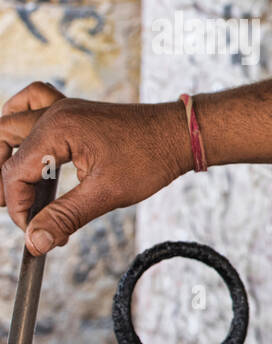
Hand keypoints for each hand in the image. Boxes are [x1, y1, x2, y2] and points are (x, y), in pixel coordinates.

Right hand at [0, 82, 192, 254]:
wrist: (181, 134)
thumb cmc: (151, 158)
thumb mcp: (107, 193)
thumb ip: (66, 217)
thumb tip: (36, 241)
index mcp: (58, 130)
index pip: (14, 173)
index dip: (19, 208)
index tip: (36, 231)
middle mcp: (55, 114)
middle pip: (3, 142)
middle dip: (7, 181)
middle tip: (21, 211)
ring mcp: (64, 109)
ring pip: (12, 121)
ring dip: (7, 151)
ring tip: (20, 187)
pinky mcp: (75, 113)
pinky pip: (34, 102)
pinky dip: (22, 120)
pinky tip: (25, 143)